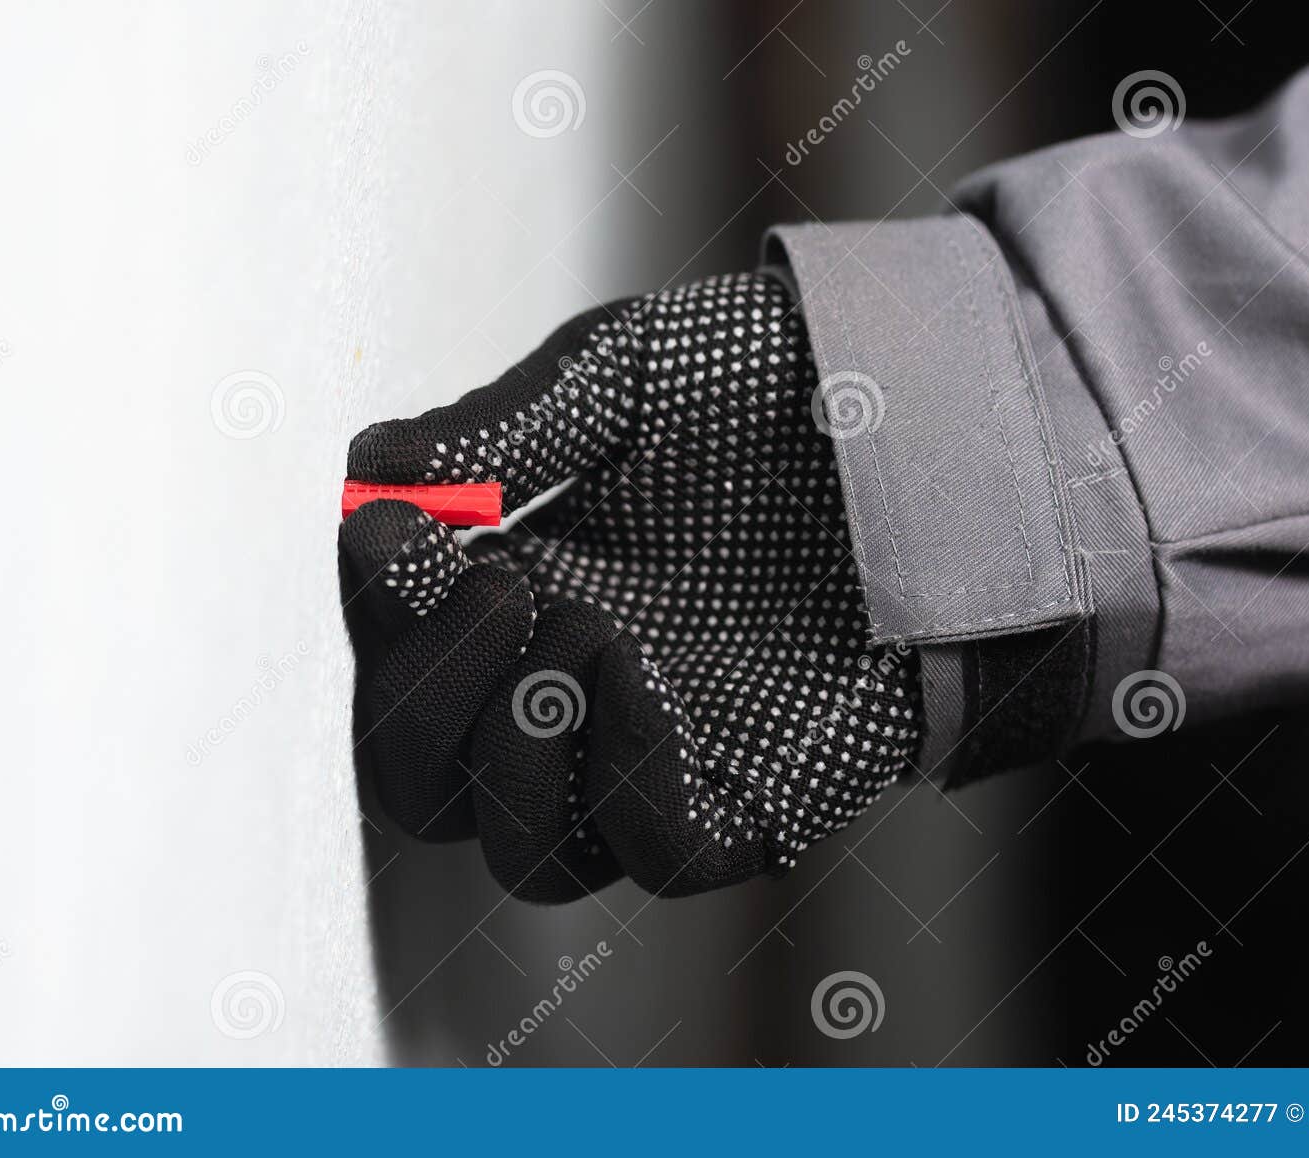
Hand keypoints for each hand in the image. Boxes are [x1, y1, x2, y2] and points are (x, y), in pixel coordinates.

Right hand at [339, 273, 920, 900]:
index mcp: (525, 599)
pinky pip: (660, 851)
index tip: (388, 527)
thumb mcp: (624, 376)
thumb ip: (504, 430)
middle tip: (486, 580)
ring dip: (511, 754)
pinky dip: (623, 779)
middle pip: (429, 789)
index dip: (377, 616)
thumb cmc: (780, 388)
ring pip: (527, 852)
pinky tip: (636, 667)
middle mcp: (576, 698)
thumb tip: (375, 467)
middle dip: (420, 700)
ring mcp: (663, 757)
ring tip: (580, 621)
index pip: (398, 668)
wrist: (933, 410)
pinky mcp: (760, 797)